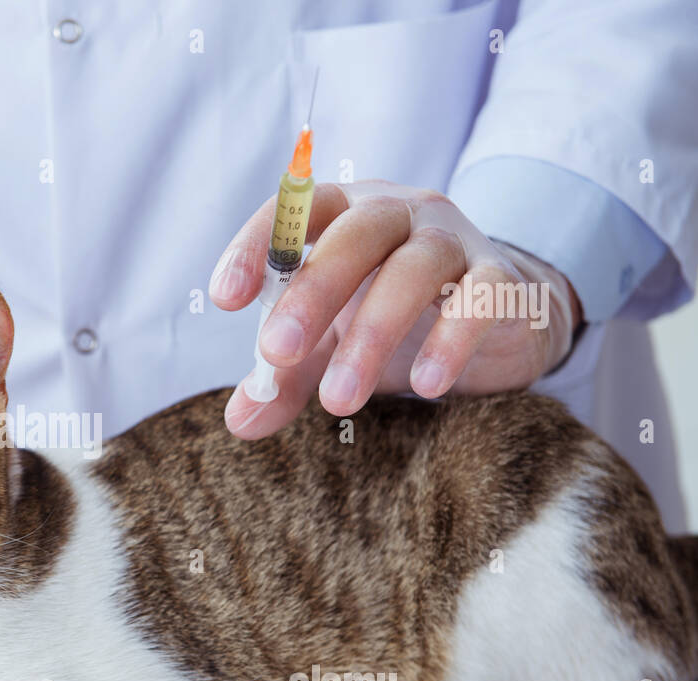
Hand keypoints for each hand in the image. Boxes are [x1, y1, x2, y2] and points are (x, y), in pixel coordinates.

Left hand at [210, 181, 582, 437]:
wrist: (498, 319)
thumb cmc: (393, 320)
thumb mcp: (329, 346)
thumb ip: (284, 379)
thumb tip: (239, 421)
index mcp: (345, 214)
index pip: (297, 210)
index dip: (258, 245)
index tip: (225, 298)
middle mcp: (399, 211)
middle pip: (356, 235)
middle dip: (312, 294)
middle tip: (278, 353)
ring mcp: (455, 240)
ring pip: (414, 269)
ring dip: (372, 334)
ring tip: (339, 401)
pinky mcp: (504, 279)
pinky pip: (482, 297)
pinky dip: (452, 339)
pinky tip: (425, 384)